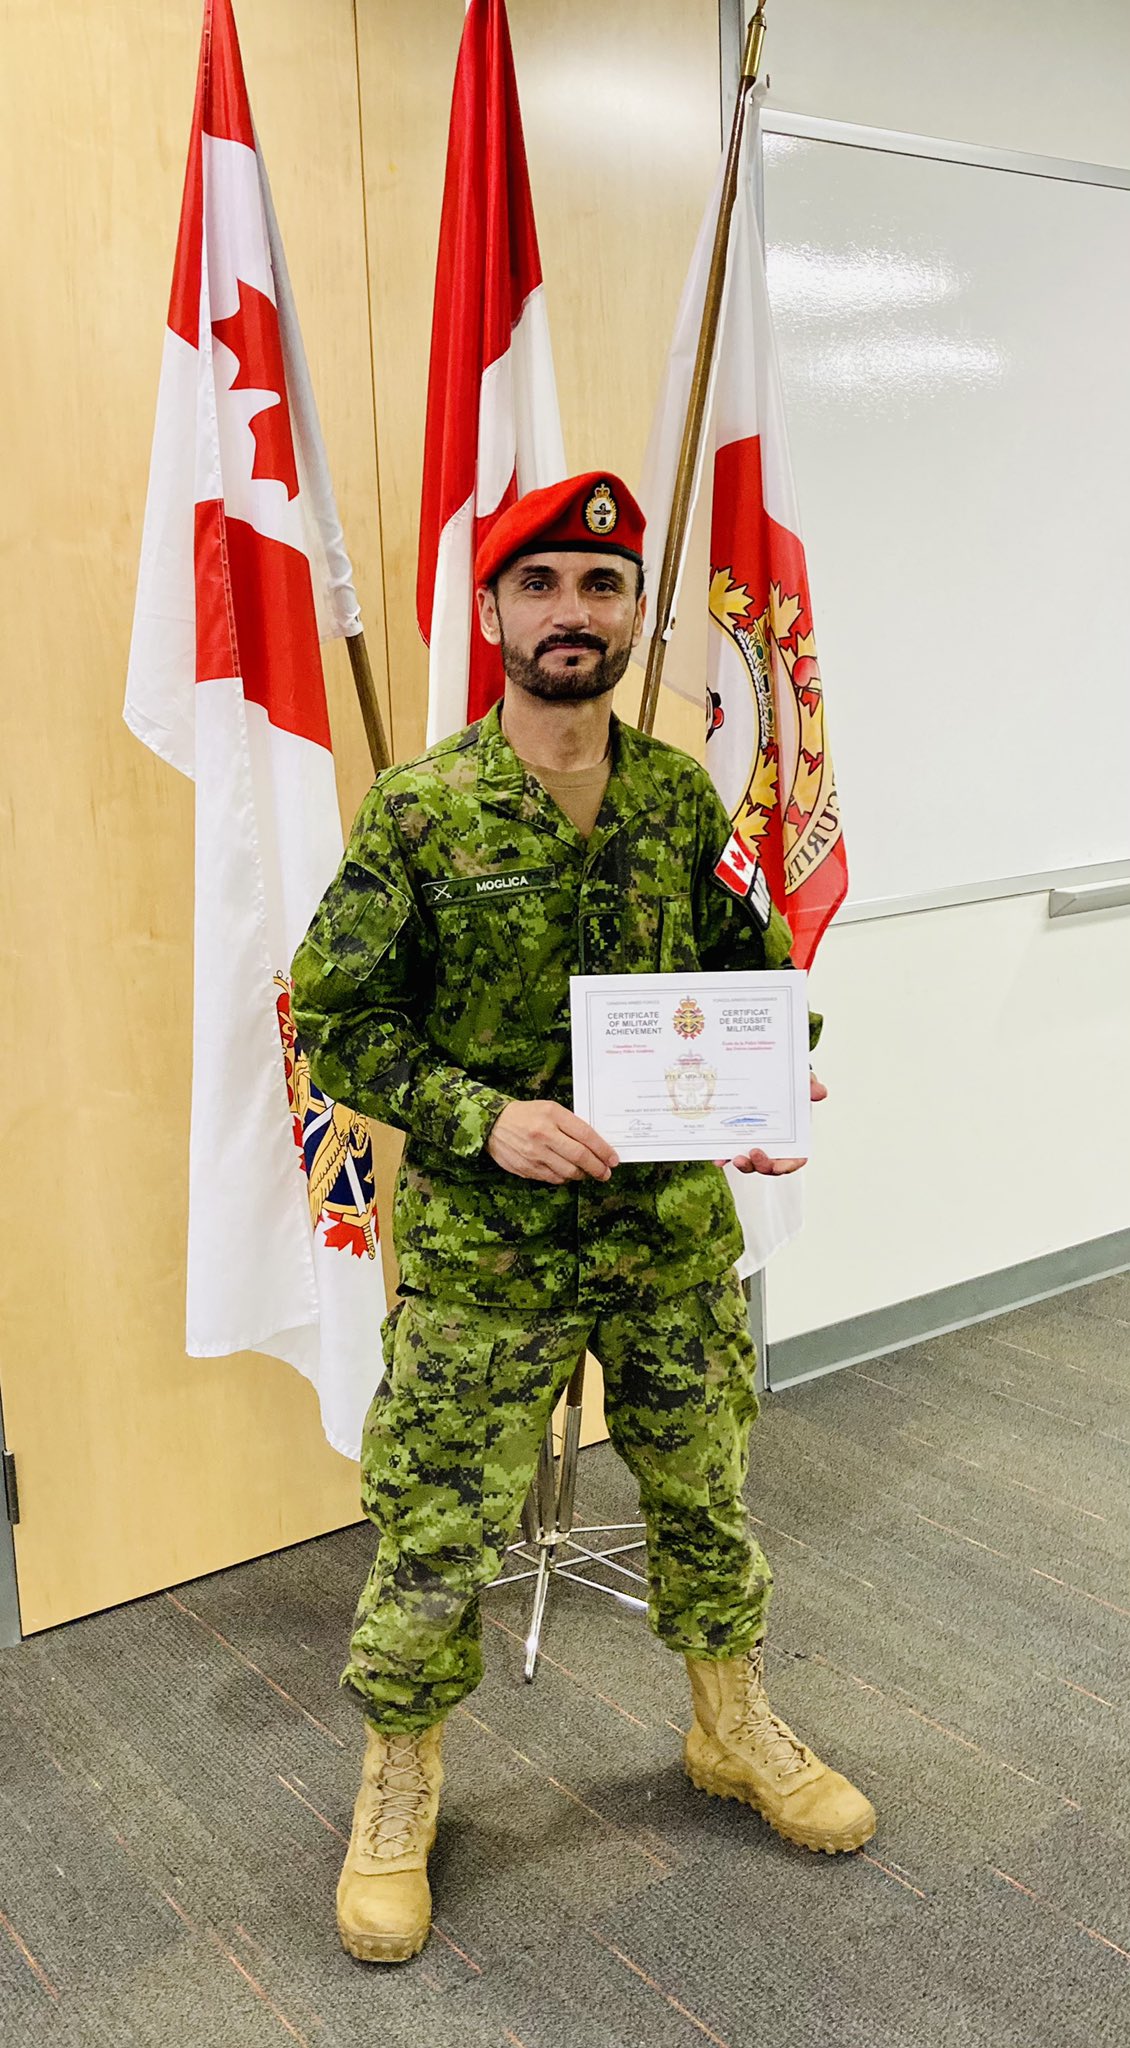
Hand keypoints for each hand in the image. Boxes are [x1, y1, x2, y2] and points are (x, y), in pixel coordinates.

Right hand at [487, 1100, 619, 1183]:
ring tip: (587, 1172)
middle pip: (580, 1157)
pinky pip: (554, 1179)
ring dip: (582, 1175)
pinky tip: (568, 1173)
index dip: (603, 1150)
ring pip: (568, 1172)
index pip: (586, 1135)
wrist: (492, 1124)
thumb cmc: (525, 1115)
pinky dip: (565, 1178)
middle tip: (606, 1173)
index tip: (613, 1159)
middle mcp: (544, 1135)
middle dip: (598, 1168)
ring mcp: (535, 1154)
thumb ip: (571, 1124)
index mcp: (553, 1116)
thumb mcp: (550, 1108)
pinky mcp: (527, 1168)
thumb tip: (595, 1144)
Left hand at [717, 1068, 826, 1176]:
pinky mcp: (740, 1139)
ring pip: (751, 1163)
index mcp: (794, 1137)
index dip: (787, 1166)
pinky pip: (732, 1151)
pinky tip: (718, 1157)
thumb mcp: (802, 1083)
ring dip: (744, 1165)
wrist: (769, 1076)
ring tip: (736, 1157)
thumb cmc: (789, 1086)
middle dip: (761, 1165)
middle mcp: (775, 1144)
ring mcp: (757, 1143)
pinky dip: (725, 1156)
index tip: (778, 1166)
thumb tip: (820, 1092)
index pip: (794, 1159)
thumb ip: (810, 1087)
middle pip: (770, 1165)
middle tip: (753, 1154)